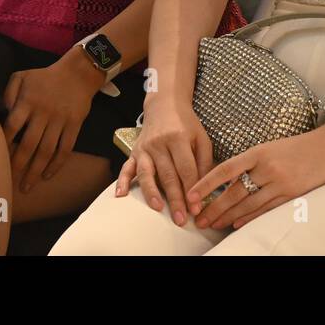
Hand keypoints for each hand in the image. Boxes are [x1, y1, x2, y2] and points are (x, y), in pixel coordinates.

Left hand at [2, 51, 104, 192]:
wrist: (77, 74)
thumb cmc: (45, 78)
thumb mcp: (22, 76)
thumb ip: (8, 93)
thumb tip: (1, 112)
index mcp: (27, 101)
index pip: (12, 126)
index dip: (4, 144)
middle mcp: (43, 113)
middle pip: (28, 144)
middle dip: (18, 165)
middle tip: (9, 181)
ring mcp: (60, 120)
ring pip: (46, 151)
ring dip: (36, 170)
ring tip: (27, 186)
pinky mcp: (75, 125)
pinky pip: (65, 149)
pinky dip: (56, 164)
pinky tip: (47, 176)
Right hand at [114, 98, 212, 226]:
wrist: (165, 104)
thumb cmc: (187, 124)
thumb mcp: (201, 138)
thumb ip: (204, 162)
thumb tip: (203, 189)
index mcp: (178, 138)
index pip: (186, 169)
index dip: (191, 190)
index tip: (196, 209)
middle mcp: (159, 143)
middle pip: (167, 175)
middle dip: (175, 199)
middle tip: (180, 219)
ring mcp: (144, 148)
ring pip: (147, 173)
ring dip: (151, 193)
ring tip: (158, 209)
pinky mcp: (134, 151)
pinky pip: (126, 168)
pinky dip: (122, 181)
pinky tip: (120, 195)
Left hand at [188, 126, 324, 230]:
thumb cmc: (296, 147)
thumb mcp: (269, 148)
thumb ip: (249, 162)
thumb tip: (225, 181)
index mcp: (258, 152)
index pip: (225, 169)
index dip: (206, 183)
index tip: (191, 194)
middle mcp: (267, 168)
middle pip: (234, 192)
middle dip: (214, 207)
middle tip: (198, 219)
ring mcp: (280, 183)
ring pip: (248, 204)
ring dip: (228, 216)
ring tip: (212, 224)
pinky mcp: (291, 195)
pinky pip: (265, 210)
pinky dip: (249, 218)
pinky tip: (236, 224)